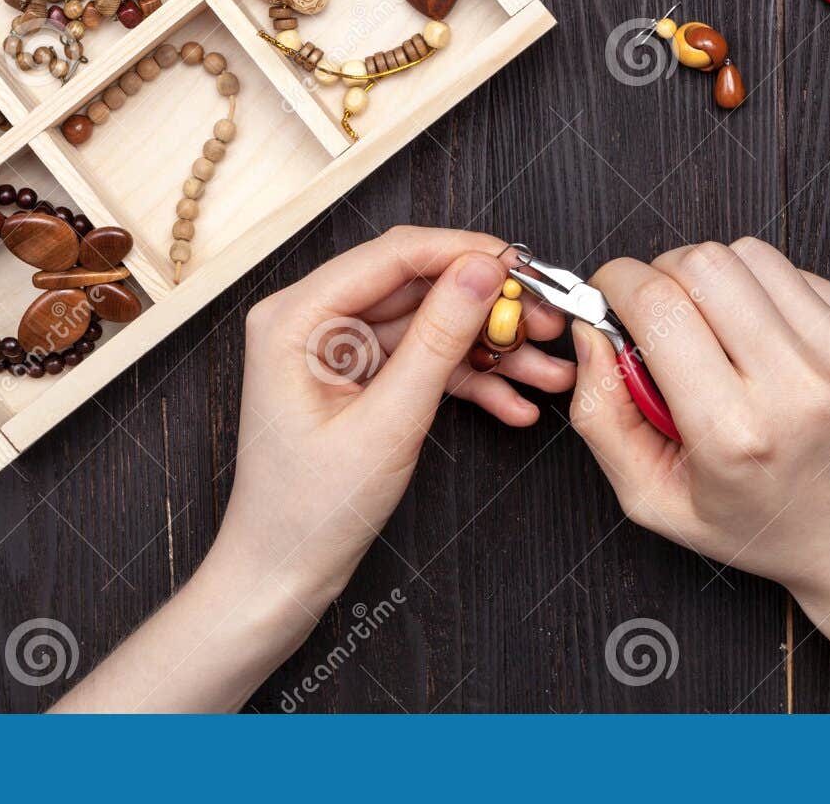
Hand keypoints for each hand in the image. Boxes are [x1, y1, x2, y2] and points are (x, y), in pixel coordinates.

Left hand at [217, 225, 572, 609]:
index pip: (392, 255)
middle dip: (489, 306)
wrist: (282, 575)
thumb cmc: (307, 511)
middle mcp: (314, 322)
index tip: (521, 265)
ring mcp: (340, 352)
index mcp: (296, 318)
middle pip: (419, 287)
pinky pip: (426, 362)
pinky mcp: (362, 380)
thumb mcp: (387, 422)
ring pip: (432, 326)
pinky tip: (516, 403)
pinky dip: (471, 380)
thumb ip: (438, 340)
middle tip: (546, 320)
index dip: (463, 253)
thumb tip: (480, 273)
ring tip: (547, 369)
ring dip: (491, 349)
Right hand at [567, 239, 829, 711]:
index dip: (616, 285)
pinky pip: (792, 271)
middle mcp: (795, 384)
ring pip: (746, 253)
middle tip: (657, 314)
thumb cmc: (763, 528)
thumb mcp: (656, 501)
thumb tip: (590, 333)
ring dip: (711, 276)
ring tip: (711, 326)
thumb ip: (602, 416)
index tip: (608, 298)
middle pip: (701, 263)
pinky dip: (760, 290)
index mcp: (733, 432)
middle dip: (660, 274)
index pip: (658, 306)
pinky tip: (760, 337)